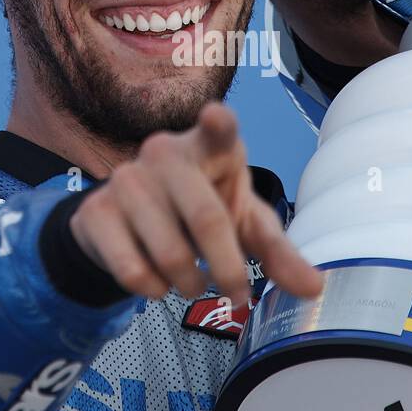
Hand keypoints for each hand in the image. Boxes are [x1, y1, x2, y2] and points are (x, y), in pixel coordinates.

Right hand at [69, 102, 323, 307]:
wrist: (130, 221)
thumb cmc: (201, 209)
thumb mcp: (243, 224)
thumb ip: (278, 252)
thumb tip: (315, 289)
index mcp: (210, 147)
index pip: (218, 130)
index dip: (218, 122)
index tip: (216, 114)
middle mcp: (165, 153)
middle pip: (207, 219)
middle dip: (228, 270)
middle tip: (237, 296)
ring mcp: (126, 179)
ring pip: (170, 254)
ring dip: (191, 284)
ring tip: (194, 283)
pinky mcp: (96, 211)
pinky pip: (133, 270)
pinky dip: (154, 291)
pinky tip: (158, 282)